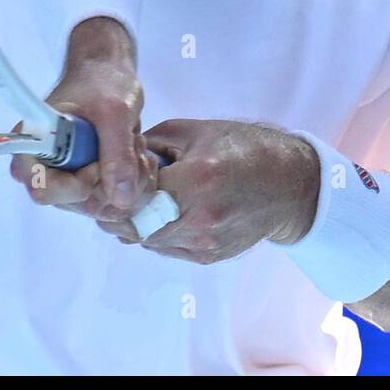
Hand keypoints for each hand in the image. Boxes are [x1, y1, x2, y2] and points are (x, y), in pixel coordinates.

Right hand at [8, 18, 159, 222]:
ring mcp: (72, 181)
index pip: (43, 190)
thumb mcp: (114, 111)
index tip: (99, 162)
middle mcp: (49, 171)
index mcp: (33, 148)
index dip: (76, 186)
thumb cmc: (103, 82)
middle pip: (81, 204)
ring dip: (132, 179)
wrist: (111, 73)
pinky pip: (118, 202)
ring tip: (135, 144)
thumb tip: (121, 197)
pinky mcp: (94, 184)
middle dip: (115, 180)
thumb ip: (117, 150)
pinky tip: (140, 156)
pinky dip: (137, 183)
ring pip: (105, 206)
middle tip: (131, 146)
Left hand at [95, 119, 319, 263]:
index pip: (133, 195)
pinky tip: (159, 211)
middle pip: (135, 225)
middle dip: (115, 210)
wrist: (289, 185)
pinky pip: (166, 248)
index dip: (110, 190)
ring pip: (147, 241)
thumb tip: (114, 158)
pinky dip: (155, 232)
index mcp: (197, 178)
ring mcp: (206, 243)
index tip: (99, 180)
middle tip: (104, 193)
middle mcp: (201, 217)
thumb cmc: (243, 147)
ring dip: (133, 222)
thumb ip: (150, 146)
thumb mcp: (193, 131)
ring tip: (133, 199)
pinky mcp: (209, 257)